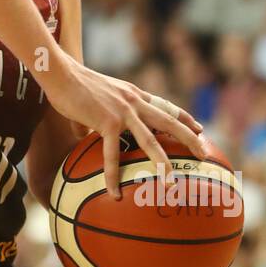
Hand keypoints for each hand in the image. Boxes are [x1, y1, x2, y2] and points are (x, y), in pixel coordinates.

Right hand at [43, 55, 206, 198]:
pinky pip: (113, 154)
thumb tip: (82, 133)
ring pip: (150, 140)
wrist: (61, 73)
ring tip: (171, 182)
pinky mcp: (107, 122)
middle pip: (169, 121)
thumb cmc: (71, 84)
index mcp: (133, 94)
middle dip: (189, 137)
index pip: (165, 106)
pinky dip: (113, 175)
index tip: (199, 127)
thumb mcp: (93, 98)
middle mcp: (134, 101)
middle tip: (205, 152)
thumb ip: (94, 117)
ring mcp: (123, 112)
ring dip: (162, 162)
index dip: (183, 117)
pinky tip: (115, 192)